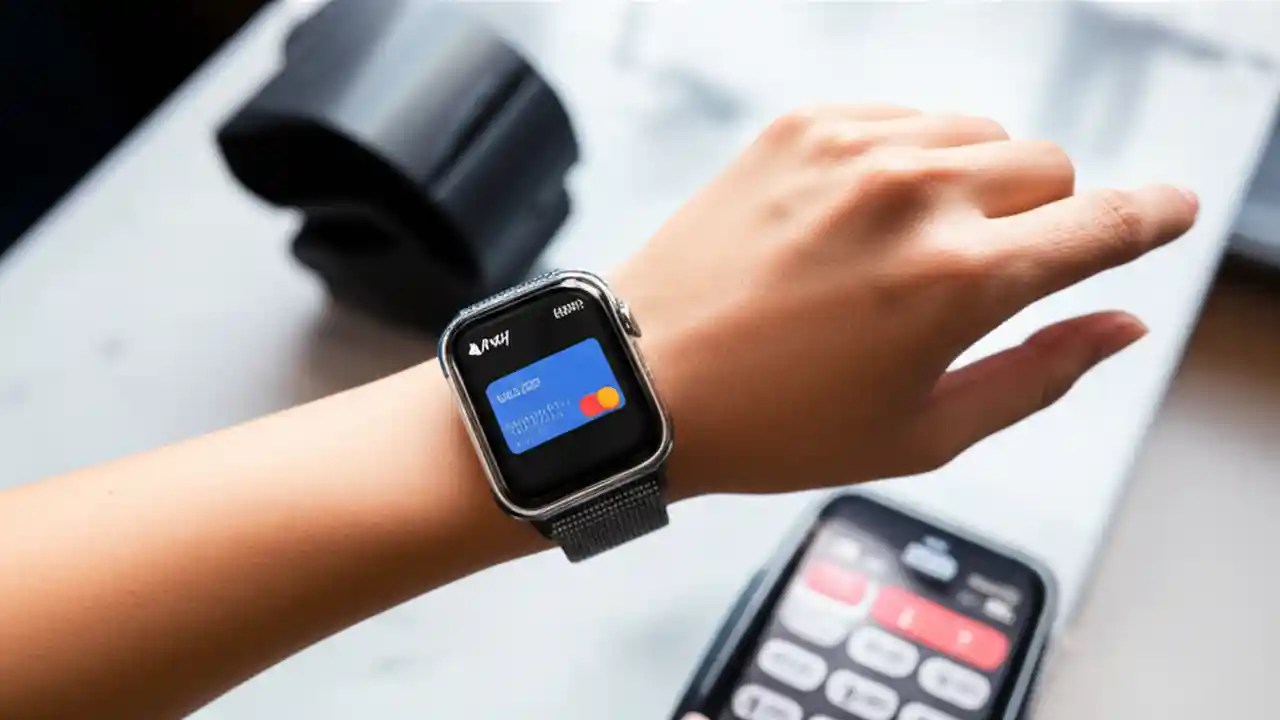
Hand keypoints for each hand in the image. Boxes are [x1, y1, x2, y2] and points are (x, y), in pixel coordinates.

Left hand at [613, 105, 1196, 497]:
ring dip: (975, 183)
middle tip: (979, 276)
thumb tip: (1121, 326)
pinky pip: (903, 116)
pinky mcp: (801, 127)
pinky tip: (862, 218)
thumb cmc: (776, 423)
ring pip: (979, 134)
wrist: (645, 378)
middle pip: (1050, 168)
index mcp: (958, 281)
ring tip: (909, 251)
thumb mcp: (925, 432)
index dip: (1151, 219)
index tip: (1171, 212)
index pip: (1102, 225)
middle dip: (1040, 220)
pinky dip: (908, 159)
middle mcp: (914, 196)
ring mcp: (853, 150)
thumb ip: (1041, 373)